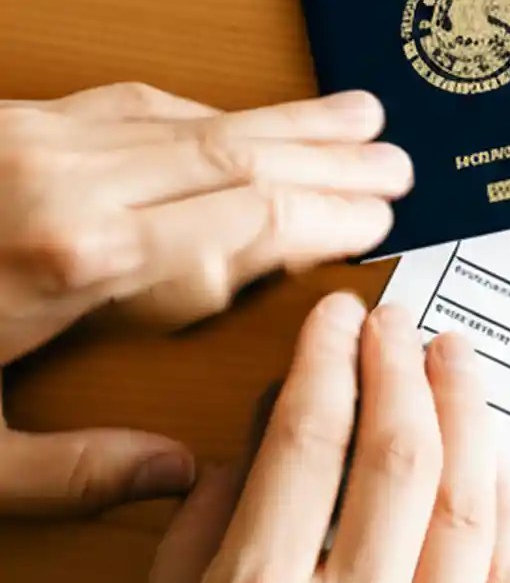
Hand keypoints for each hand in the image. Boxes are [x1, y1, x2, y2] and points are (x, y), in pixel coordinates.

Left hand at [0, 82, 409, 516]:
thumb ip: (71, 474)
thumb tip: (173, 477)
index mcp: (72, 260)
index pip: (241, 226)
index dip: (323, 217)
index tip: (380, 215)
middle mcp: (65, 182)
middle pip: (237, 157)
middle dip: (329, 158)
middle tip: (396, 158)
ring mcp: (34, 140)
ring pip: (196, 120)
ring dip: (286, 120)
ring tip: (357, 114)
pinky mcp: (10, 125)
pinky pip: (133, 105)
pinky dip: (202, 110)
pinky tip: (237, 116)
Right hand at [122, 294, 509, 582]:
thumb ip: (191, 543)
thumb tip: (252, 452)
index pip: (308, 439)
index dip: (329, 358)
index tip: (339, 318)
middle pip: (401, 455)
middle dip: (406, 369)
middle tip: (405, 324)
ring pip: (472, 504)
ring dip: (473, 417)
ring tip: (460, 363)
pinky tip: (502, 463)